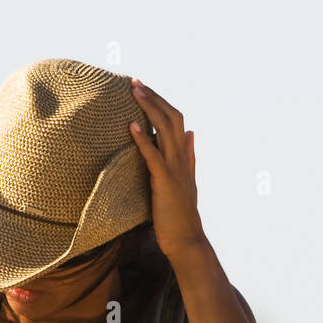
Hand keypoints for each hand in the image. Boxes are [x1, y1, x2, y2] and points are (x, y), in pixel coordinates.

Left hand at [127, 79, 207, 260]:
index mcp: (185, 158)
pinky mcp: (165, 183)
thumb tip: (191, 134)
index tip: (146, 89)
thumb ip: (189, 156)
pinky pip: (153, 156)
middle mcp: (182, 159)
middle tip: (135, 82)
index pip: (177, 121)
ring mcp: (175, 170)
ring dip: (149, 108)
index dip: (162, 103)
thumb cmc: (180, 216)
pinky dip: (143, 139)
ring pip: (165, 129)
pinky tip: (132, 126)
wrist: (187, 240)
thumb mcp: (186, 182)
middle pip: (172, 118)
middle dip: (154, 97)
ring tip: (134, 92)